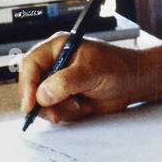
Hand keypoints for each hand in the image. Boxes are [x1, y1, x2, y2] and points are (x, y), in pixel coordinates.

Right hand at [18, 34, 146, 124]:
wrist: (135, 83)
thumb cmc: (118, 68)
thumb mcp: (92, 71)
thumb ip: (66, 82)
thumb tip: (42, 94)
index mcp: (57, 48)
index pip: (31, 64)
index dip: (27, 85)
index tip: (30, 104)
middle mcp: (55, 64)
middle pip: (32, 86)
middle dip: (43, 103)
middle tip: (57, 114)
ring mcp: (59, 82)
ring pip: (42, 102)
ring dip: (60, 109)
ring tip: (81, 104)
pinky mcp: (65, 98)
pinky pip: (55, 111)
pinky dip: (68, 114)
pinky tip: (84, 106)